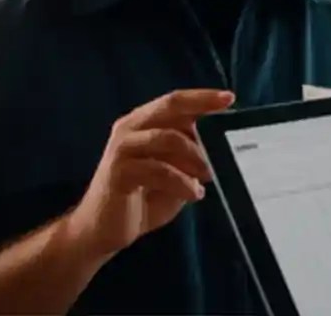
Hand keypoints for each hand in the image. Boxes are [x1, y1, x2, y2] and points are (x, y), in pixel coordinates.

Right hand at [64, 89, 234, 259]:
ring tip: (208, 176)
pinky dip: (182, 182)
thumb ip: (190, 158)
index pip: (174, 102)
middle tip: (227, 117)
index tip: (228, 98)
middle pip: (169, 106)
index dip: (202, 98)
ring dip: (195, 157)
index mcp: (143, 123)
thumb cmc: (142, 199)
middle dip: (201, 105)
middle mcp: (130, 128)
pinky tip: (194, 194)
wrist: (101, 231)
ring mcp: (122, 148)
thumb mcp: (174, 174)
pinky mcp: (119, 172)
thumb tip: (221, 146)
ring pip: (167, 138)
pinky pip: (158, 170)